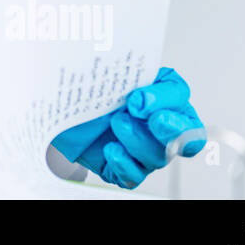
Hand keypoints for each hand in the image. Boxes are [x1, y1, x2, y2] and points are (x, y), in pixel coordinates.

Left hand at [51, 66, 205, 188]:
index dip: (166, 100)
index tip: (140, 98)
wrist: (59, 109)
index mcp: (162, 95)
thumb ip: (127, 69)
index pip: (180, 97)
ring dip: (138, 140)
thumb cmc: (89, 88)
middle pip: (186, 137)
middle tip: (153, 119)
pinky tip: (111, 150)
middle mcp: (160, 127)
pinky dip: (125, 164)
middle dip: (172, 129)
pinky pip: (135, 176)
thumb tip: (134, 74)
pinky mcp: (126, 169)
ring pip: (158, 156)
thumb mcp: (109, 70)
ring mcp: (145, 151)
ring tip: (116, 123)